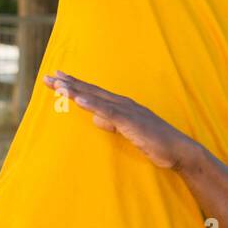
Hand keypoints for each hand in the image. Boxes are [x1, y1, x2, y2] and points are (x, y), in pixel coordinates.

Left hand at [42, 70, 194, 168]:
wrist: (178, 150)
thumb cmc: (155, 142)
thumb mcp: (128, 133)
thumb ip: (113, 123)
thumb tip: (96, 119)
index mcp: (122, 106)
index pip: (94, 93)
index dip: (76, 86)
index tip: (58, 79)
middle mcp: (123, 104)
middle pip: (91, 91)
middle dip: (70, 83)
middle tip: (49, 76)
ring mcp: (127, 111)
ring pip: (97, 98)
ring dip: (77, 91)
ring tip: (58, 85)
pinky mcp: (131, 122)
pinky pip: (108, 111)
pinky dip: (92, 104)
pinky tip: (78, 99)